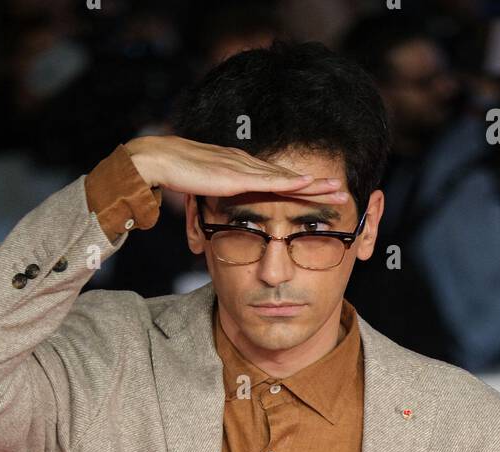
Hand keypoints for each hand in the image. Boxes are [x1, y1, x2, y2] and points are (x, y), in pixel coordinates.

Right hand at [123, 133, 350, 209]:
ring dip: (312, 184)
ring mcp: (243, 168)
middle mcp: (247, 166)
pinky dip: (289, 183)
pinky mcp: (235, 173)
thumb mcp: (198, 201)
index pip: (278, 183)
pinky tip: (307, 184)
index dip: (301, 190)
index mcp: (241, 173)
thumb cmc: (172, 179)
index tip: (322, 196)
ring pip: (285, 178)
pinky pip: (268, 179)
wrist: (157, 161)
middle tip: (343, 190)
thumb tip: (204, 242)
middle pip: (289, 178)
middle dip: (317, 185)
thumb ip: (207, 216)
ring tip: (337, 188)